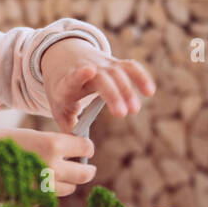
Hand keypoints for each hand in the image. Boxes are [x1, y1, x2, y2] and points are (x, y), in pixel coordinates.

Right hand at [0, 127, 95, 196]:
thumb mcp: (27, 135)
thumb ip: (52, 142)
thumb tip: (74, 148)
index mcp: (52, 144)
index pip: (86, 147)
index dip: (85, 146)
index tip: (82, 147)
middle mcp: (53, 167)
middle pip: (85, 173)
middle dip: (85, 169)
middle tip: (83, 166)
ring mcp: (44, 187)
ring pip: (70, 188)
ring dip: (67, 181)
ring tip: (55, 173)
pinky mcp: (35, 201)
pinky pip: (52, 197)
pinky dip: (50, 191)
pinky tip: (37, 182)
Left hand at [40, 38, 155, 131]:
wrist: (64, 60)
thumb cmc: (63, 91)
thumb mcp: (58, 108)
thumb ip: (67, 127)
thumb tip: (80, 146)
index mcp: (67, 84)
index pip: (72, 78)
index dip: (79, 74)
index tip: (89, 71)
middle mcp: (86, 71)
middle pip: (101, 79)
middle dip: (112, 94)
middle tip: (122, 114)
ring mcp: (102, 65)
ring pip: (117, 73)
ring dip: (127, 91)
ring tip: (135, 110)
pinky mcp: (115, 63)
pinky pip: (130, 68)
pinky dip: (140, 77)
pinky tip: (149, 92)